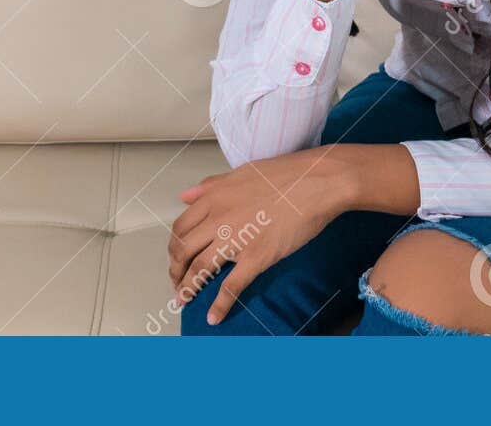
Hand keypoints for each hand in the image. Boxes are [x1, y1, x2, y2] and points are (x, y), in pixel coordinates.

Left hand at [169, 146, 354, 325]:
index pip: (181, 227)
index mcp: (214, 197)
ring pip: (200, 269)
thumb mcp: (241, 173)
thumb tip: (185, 196)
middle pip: (183, 250)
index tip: (176, 257)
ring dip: (188, 288)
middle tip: (177, 281)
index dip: (174, 246)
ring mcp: (237, 239)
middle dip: (175, 270)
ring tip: (184, 300)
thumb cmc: (284, 174)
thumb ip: (210, 185)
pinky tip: (213, 317)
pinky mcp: (257, 257)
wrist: (316, 182)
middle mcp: (219, 218)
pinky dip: (220, 305)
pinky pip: (232, 286)